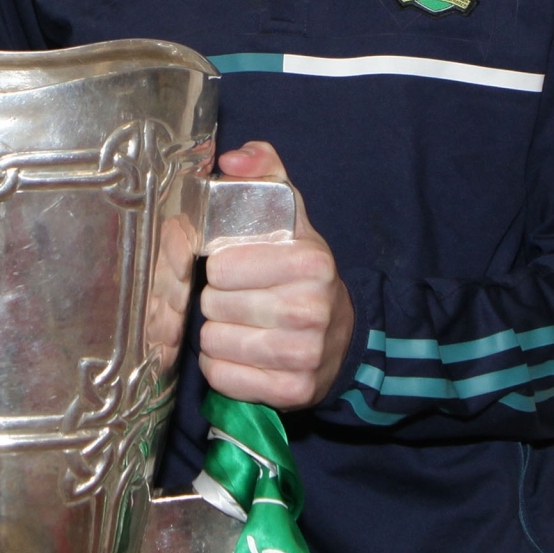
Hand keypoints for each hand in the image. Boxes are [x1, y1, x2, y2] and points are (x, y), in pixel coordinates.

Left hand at [198, 142, 353, 409]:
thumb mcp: (288, 212)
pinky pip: (223, 378)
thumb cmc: (300, 269)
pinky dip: (221, 366)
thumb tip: (231, 160)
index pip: (221, 265)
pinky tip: (241, 353)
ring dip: (217, 333)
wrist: (340, 333)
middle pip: (213, 304)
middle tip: (237, 298)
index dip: (220, 265)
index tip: (234, 266)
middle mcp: (312, 310)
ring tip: (239, 324)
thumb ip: (263, 170)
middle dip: (216, 299)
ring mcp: (304, 355)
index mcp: (310, 261)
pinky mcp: (294, 391)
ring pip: (214, 342)